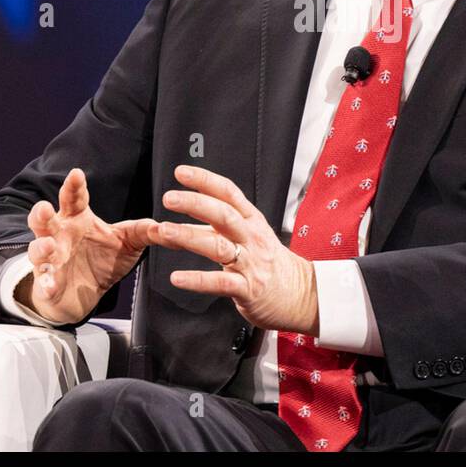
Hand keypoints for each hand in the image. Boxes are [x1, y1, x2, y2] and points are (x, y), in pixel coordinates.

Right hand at [20, 167, 158, 323]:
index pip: (74, 198)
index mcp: (78, 219)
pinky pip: (45, 283)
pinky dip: (47, 284)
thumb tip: (165, 226)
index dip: (73, 186)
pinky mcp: (47, 283)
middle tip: (45, 207)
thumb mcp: (127, 242)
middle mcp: (59, 236)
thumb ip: (145, 231)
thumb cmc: (100, 260)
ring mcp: (50, 259)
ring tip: (49, 246)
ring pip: (38, 249)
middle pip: (44, 220)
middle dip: (41, 213)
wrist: (82, 295)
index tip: (76, 173)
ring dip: (42, 247)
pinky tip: (51, 286)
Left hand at [148, 165, 319, 334]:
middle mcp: (251, 238)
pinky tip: (177, 278)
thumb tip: (176, 219)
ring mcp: (250, 263)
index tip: (182, 173)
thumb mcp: (249, 236)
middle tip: (170, 198)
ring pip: (218, 246)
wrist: (301, 293)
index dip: (205, 180)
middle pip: (223, 214)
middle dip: (195, 203)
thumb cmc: (270, 263)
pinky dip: (197, 280)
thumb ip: (214, 228)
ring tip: (165, 232)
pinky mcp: (248, 288)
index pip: (229, 193)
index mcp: (251, 221)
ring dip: (189, 237)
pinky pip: (220, 283)